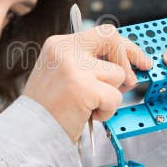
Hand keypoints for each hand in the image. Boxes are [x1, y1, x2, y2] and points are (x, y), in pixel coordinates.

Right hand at [23, 24, 151, 141]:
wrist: (29, 133)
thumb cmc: (47, 109)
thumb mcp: (61, 74)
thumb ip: (88, 64)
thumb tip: (125, 66)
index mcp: (59, 45)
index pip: (102, 33)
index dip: (123, 45)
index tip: (137, 58)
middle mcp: (65, 51)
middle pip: (112, 41)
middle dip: (129, 59)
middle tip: (132, 80)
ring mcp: (74, 68)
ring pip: (117, 75)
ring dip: (110, 95)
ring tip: (89, 106)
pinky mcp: (84, 89)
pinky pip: (114, 97)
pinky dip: (106, 111)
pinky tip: (87, 115)